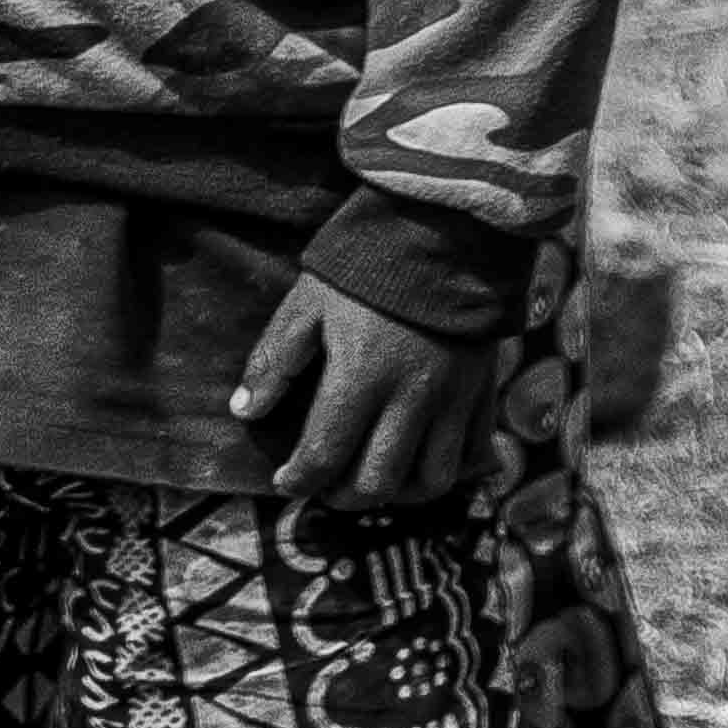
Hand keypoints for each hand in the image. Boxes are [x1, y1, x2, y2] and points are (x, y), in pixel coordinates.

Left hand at [230, 275, 498, 510]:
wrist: (443, 230)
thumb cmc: (366, 267)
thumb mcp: (308, 303)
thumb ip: (275, 360)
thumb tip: (244, 412)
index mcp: (360, 377)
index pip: (324, 455)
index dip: (299, 480)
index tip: (285, 481)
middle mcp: (409, 399)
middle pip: (377, 483)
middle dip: (342, 497)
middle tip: (325, 487)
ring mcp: (452, 400)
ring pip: (430, 482)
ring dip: (397, 494)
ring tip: (372, 480)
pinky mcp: (482, 392)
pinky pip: (470, 456)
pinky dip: (445, 473)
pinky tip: (420, 463)